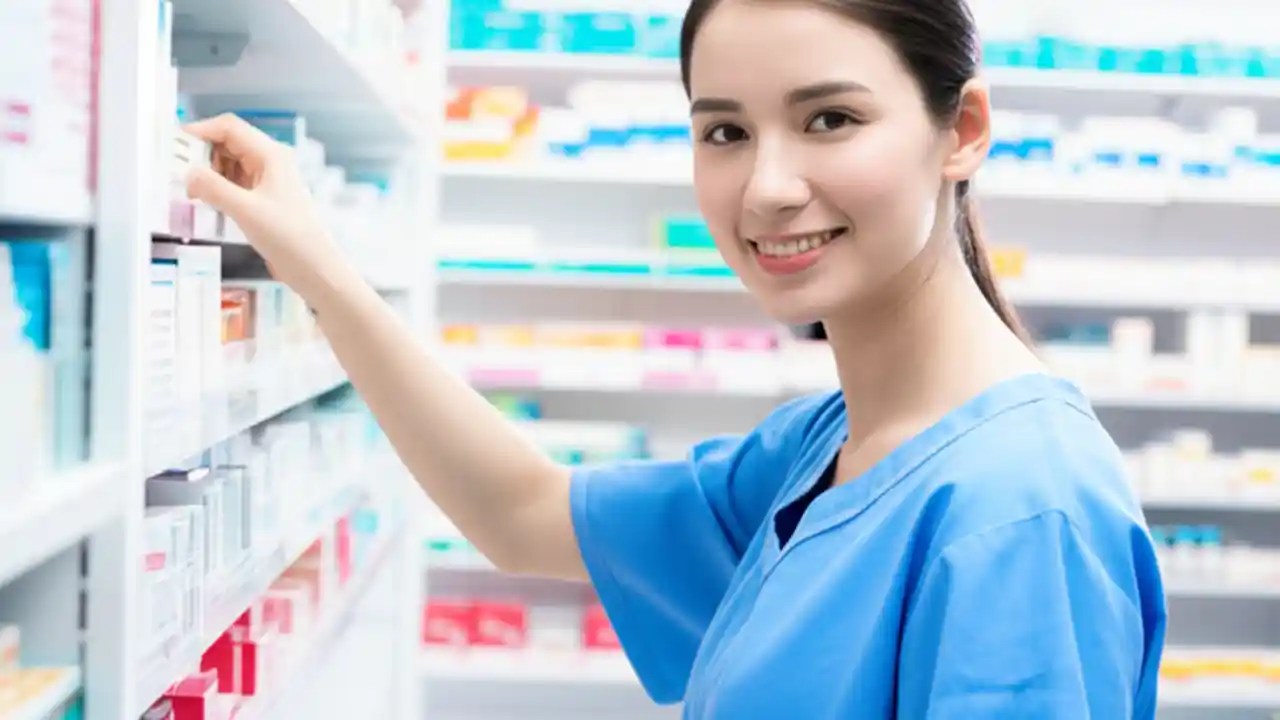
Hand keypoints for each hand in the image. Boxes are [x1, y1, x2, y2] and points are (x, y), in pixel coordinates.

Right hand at [184, 113, 346, 300]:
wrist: (314, 268)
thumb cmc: (289, 238)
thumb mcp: (245, 210)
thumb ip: (213, 188)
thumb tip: (188, 174)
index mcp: (271, 155)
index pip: (230, 128)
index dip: (201, 130)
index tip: (176, 143)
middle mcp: (270, 162)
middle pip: (228, 144)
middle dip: (203, 155)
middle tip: (181, 174)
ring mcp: (268, 180)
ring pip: (229, 164)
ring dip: (209, 173)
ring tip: (194, 193)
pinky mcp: (263, 199)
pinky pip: (234, 183)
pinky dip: (218, 188)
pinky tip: (208, 201)